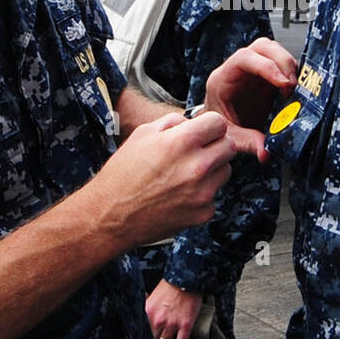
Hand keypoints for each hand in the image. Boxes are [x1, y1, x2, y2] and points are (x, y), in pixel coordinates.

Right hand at [90, 111, 234, 248]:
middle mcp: (197, 167)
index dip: (210, 125)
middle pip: (229, 146)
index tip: (203, 131)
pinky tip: (179, 195)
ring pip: (225, 171)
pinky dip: (201, 194)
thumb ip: (173, 122)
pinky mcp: (203, 213)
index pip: (219, 123)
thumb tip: (192, 122)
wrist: (110, 216)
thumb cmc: (122, 174)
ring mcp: (203, 192)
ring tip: (184, 174)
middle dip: (215, 145)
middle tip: (197, 152)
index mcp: (182, 142)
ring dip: (212, 169)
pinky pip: (214, 195)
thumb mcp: (142, 135)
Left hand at [146, 281, 203, 338]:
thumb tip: (143, 316)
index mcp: (148, 312)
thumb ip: (147, 308)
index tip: (150, 336)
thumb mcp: (153, 296)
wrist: (187, 279)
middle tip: (162, 335)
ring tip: (172, 337)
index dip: (147, 336)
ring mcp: (171, 324)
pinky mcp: (185, 325)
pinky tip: (182, 337)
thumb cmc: (171, 285)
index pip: (142, 333)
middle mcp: (158, 320)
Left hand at [206, 37, 297, 161]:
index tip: (283, 83)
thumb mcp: (230, 137)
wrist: (215, 128)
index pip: (244, 58)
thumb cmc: (217, 128)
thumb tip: (265, 152)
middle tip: (293, 84)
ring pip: (273, 50)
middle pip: (261, 47)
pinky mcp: (266, 76)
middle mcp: (238, 69)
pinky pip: (281, 64)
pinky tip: (295, 90)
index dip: (266, 66)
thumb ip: (247, 143)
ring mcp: (253, 70)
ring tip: (295, 88)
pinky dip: (292, 72)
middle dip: (281, 60)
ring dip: (288, 65)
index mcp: (223, 78)